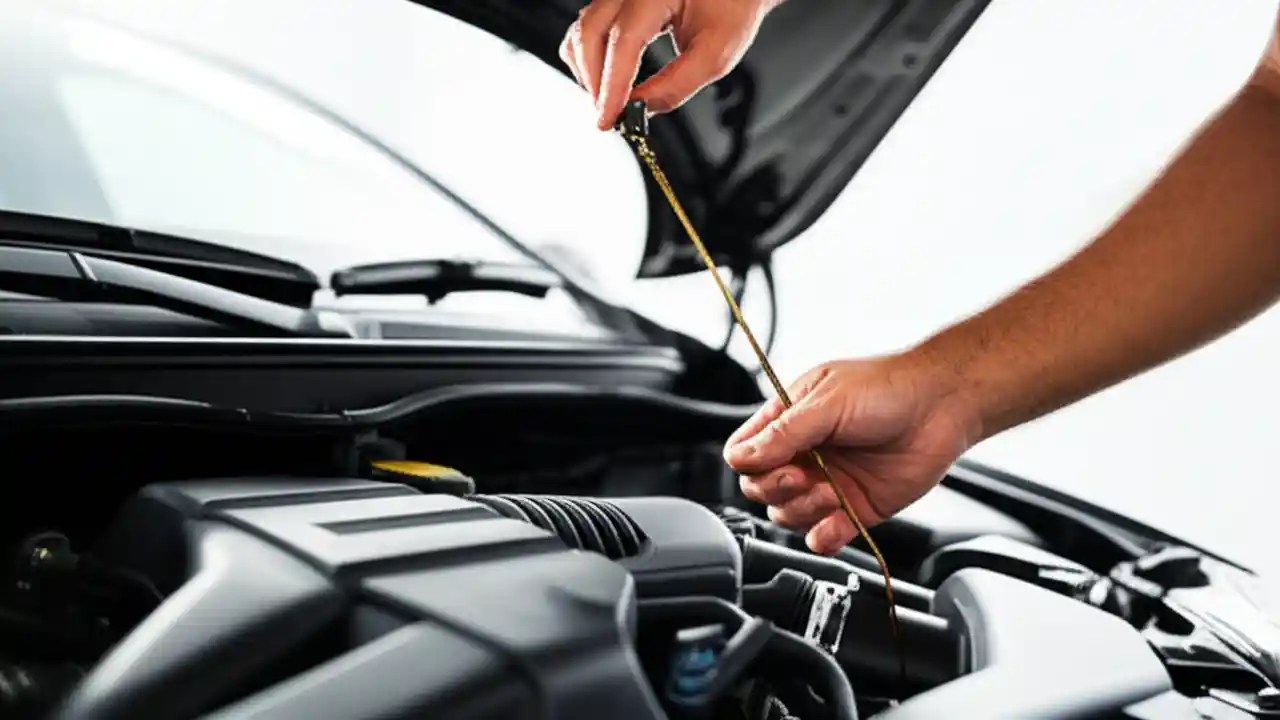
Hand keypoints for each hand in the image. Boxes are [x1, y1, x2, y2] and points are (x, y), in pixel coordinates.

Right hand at [559, 0, 777, 129]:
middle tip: (609, 115)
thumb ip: (678, 84)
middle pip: (590, 34)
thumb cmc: (731, 7)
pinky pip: (588, 27)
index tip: (608, 117)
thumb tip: (642, 108)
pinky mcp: (615, 1)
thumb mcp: (716, 52)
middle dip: (594, 82)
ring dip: (588, 71)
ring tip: (609, 99)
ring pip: (582, 31)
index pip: (623, 41)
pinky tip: (607, 78)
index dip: (612, 84)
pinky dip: (590, 58)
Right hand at [723, 355, 981, 554]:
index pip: (745, 452)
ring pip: (788, 515)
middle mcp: (805, 453)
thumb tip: (741, 457)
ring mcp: (827, 482)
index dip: (750, 465)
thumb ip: (784, 433)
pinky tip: (836, 522)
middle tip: (803, 476)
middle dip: (776, 488)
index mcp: (789, 421)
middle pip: (760, 488)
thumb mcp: (828, 403)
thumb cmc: (888, 388)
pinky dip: (824, 536)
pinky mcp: (854, 508)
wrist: (943, 406)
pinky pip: (824, 535)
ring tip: (832, 492)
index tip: (772, 463)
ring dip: (804, 510)